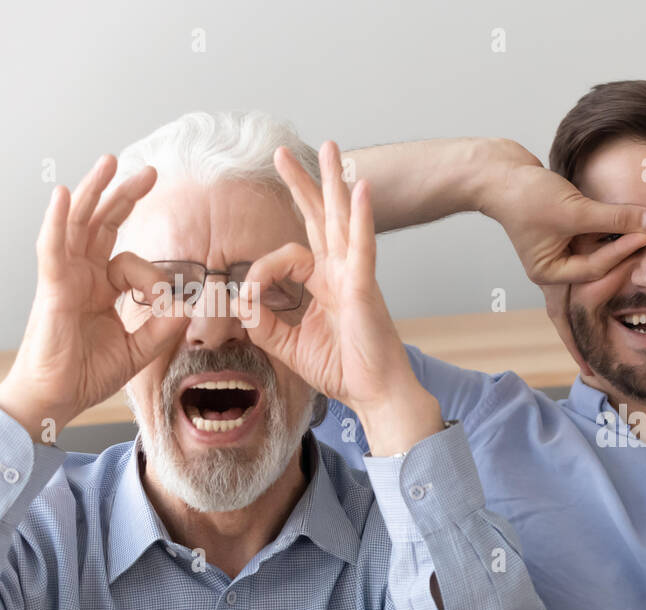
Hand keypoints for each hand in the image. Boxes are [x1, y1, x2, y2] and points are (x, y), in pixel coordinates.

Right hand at [0, 157, 184, 439]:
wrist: (58, 399)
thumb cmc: (87, 374)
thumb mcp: (139, 350)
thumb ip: (163, 328)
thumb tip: (187, 306)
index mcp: (100, 288)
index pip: (130, 260)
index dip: (156, 275)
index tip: (167, 302)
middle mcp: (81, 276)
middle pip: (101, 224)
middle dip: (124, 195)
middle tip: (149, 172)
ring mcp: (65, 278)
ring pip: (78, 223)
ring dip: (94, 190)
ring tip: (110, 162)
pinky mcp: (53, 288)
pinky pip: (54, 247)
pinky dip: (57, 219)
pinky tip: (62, 194)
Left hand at [245, 142, 439, 453]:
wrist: (376, 394)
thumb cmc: (344, 371)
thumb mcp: (289, 346)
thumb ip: (263, 323)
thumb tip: (241, 301)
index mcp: (323, 285)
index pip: (287, 255)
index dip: (261, 269)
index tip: (249, 297)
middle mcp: (340, 274)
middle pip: (320, 219)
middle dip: (303, 184)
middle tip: (284, 153)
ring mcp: (356, 277)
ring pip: (342, 220)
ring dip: (335, 183)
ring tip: (333, 150)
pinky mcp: (366, 288)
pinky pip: (363, 246)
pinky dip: (363, 217)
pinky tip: (362, 188)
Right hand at [479, 157, 645, 285]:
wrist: (497, 169)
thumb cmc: (525, 195)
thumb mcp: (574, 209)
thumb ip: (614, 217)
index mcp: (551, 272)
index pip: (597, 267)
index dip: (624, 251)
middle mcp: (555, 263)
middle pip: (599, 263)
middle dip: (624, 251)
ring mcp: (559, 244)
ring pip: (598, 245)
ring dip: (620, 236)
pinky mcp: (563, 224)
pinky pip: (592, 229)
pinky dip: (608, 223)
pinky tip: (630, 217)